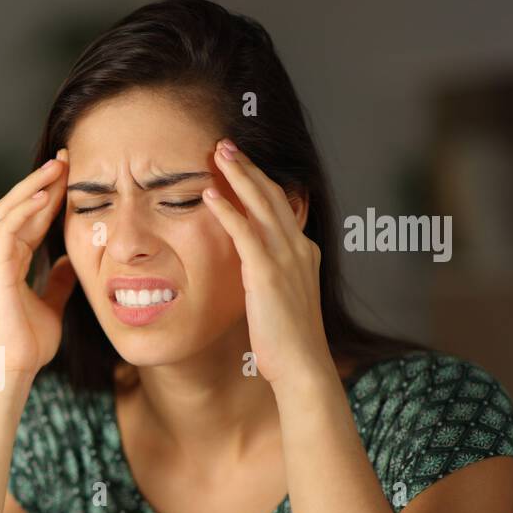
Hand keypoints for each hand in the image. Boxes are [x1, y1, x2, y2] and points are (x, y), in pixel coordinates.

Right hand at [0, 148, 77, 375]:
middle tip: (66, 157)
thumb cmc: (27, 342)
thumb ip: (57, 281)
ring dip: (34, 186)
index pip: (30, 217)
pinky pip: (7, 231)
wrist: (12, 368)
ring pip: (9, 210)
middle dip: (42, 180)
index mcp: (10, 261)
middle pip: (18, 205)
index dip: (49, 194)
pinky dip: (25, 210)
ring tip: (58, 167)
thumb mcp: (52, 304)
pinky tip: (44, 196)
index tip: (72, 174)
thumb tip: (69, 262)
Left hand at [201, 138, 336, 391]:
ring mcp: (286, 258)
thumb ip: (270, 277)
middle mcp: (298, 248)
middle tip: (225, 144)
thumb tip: (252, 271)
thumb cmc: (288, 342)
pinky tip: (210, 193)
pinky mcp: (267, 273)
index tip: (239, 164)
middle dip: (249, 167)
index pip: (280, 207)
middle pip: (272, 195)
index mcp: (303, 253)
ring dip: (238, 175)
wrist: (303, 367)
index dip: (259, 183)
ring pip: (261, 203)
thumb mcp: (282, 300)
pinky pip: (244, 231)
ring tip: (217, 153)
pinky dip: (228, 209)